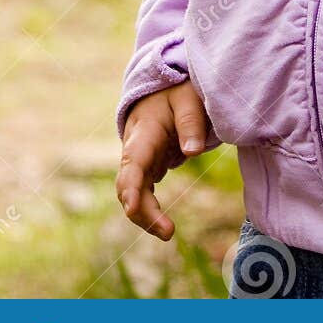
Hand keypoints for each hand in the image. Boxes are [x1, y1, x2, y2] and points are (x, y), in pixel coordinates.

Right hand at [115, 80, 208, 240]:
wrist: (160, 89)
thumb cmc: (176, 92)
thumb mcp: (188, 98)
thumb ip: (191, 123)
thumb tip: (193, 152)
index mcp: (144, 131)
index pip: (133, 161)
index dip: (130, 186)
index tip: (131, 208)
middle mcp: (134, 149)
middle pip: (129, 184)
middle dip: (142, 211)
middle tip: (168, 232)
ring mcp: (137, 161)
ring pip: (134, 193)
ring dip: (146, 215)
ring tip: (168, 233)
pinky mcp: (145, 169)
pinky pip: (142, 193)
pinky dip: (149, 210)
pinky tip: (163, 226)